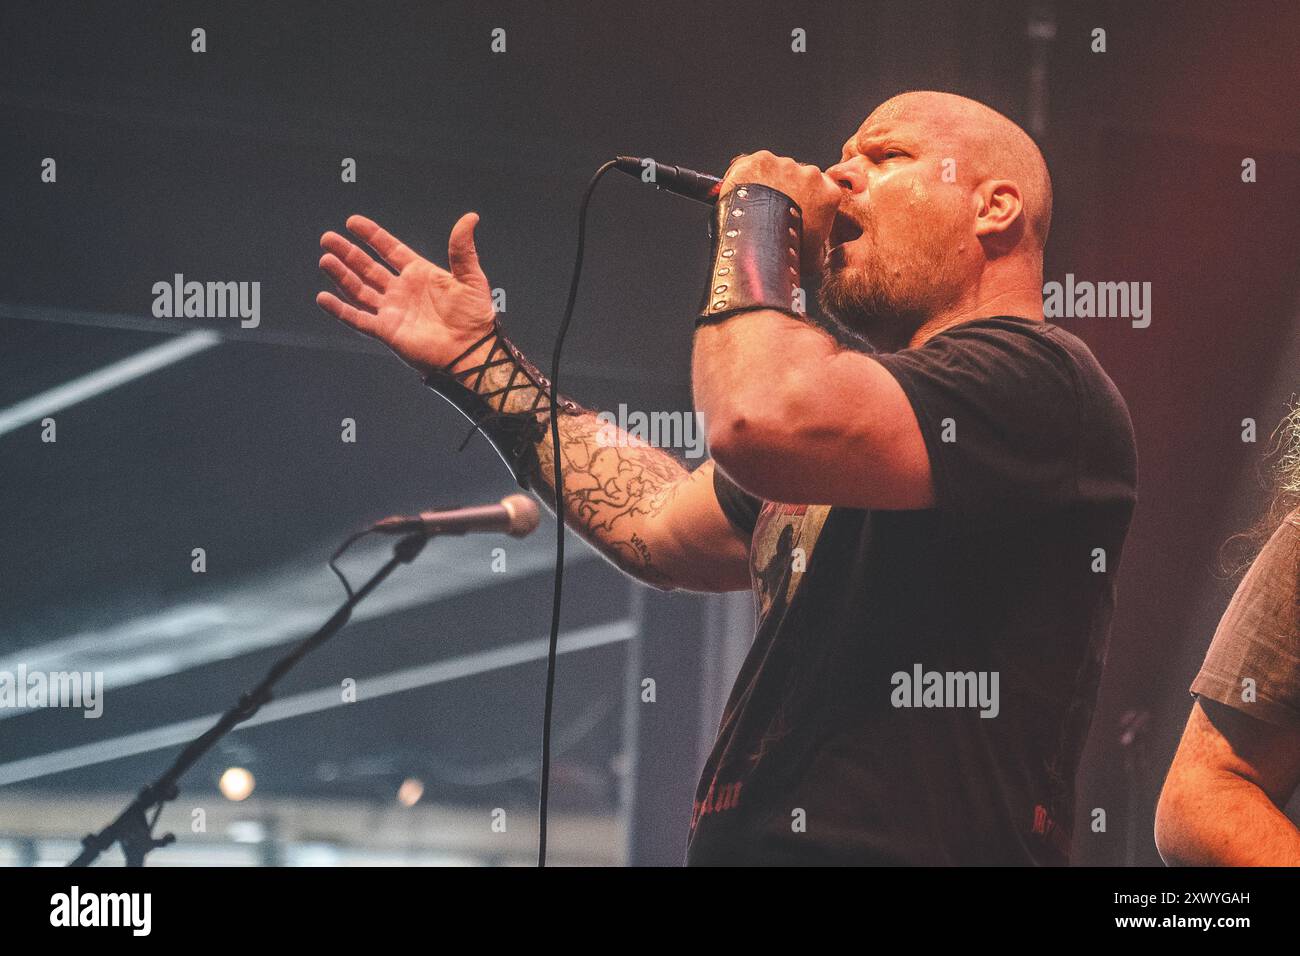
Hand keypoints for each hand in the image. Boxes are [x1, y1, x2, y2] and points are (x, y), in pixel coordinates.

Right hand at [316, 213, 494, 373]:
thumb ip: (463, 249)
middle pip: (367, 268)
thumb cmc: (475, 317)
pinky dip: (340, 310)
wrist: (472, 350)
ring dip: (341, 275)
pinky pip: (358, 319)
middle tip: (328, 238)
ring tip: (325, 259)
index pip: (389, 249)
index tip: (352, 222)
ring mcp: (392, 311)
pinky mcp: (387, 331)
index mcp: (419, 274)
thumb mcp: (471, 278)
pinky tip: (323, 297)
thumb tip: (470, 217)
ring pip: (359, 290)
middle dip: (347, 253)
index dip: (371, 236)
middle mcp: (401, 291)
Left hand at [719, 151, 840, 274]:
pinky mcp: (761, 160)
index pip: (821, 193)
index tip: (796, 214)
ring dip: (767, 184)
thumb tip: (816, 254)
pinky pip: (751, 166)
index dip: (807, 204)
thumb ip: (819, 248)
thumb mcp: (814, 257)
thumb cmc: (787, 249)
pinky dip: (745, 178)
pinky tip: (741, 196)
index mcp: (829, 193)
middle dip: (787, 192)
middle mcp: (811, 173)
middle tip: (772, 213)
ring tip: (754, 207)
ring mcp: (785, 164)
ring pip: (775, 171)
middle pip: (798, 179)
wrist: (761, 240)